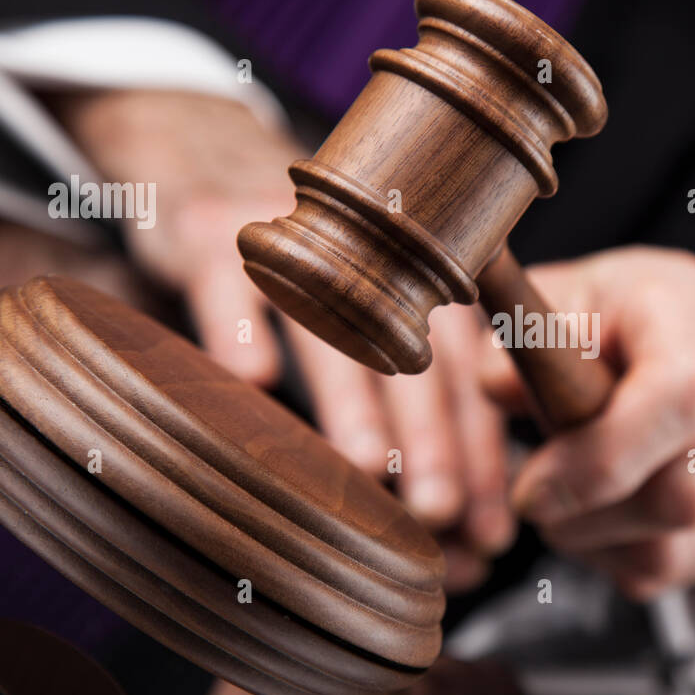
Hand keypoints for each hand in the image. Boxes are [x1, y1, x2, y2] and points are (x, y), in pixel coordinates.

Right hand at [55, 90, 513, 588]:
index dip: (481, 457)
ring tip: (370, 466)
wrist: (204, 160)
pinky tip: (255, 381)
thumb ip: (403, 408)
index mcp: (418, 294)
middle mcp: (370, 267)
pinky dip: (242, 327)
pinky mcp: (211, 230)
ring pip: (332, 327)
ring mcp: (293, 245)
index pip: (466, 383)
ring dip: (354, 399)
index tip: (490, 535)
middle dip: (434, 441)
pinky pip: (228, 279)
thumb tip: (446, 530)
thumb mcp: (360, 320)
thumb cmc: (301, 274)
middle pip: (413, 359)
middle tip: (443, 514)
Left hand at [482, 246, 694, 599]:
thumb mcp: (554, 303)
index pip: (682, 399)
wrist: (690, 331)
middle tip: (537, 499)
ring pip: (676, 550)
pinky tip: (611, 513)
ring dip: (598, 544)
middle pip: (682, 498)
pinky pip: (688, 569)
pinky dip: (628, 557)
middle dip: (585, 518)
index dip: (601, 461)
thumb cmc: (610, 319)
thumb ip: (521, 340)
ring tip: (570, 503)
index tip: (529, 491)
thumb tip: (501, 386)